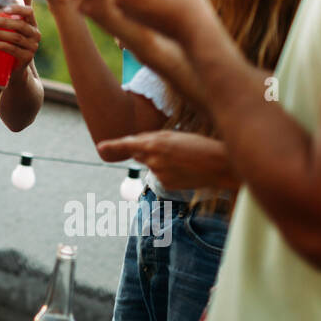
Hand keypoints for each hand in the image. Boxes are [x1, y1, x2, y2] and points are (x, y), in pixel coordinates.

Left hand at [0, 2, 40, 83]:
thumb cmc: (9, 43)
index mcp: (31, 24)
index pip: (29, 12)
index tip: (5, 9)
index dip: (18, 9)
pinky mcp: (27, 57)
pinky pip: (14, 50)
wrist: (14, 67)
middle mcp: (35, 34)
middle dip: (4, 22)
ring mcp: (32, 46)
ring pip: (16, 37)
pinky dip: (3, 46)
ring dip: (0, 34)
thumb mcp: (3, 29)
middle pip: (20, 25)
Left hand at [96, 131, 238, 189]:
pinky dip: (168, 171)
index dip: (113, 145)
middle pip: (139, 153)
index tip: (100, 146)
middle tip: (168, 148)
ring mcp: (159, 174)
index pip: (128, 144)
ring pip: (151, 165)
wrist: (220, 166)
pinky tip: (184, 169)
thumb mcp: (175, 135)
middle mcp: (153, 160)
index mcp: (155, 143)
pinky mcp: (166, 185)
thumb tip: (137, 147)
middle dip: (145, 150)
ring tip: (182, 158)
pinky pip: (160, 176)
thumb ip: (153, 139)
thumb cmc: (199, 145)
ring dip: (160, 161)